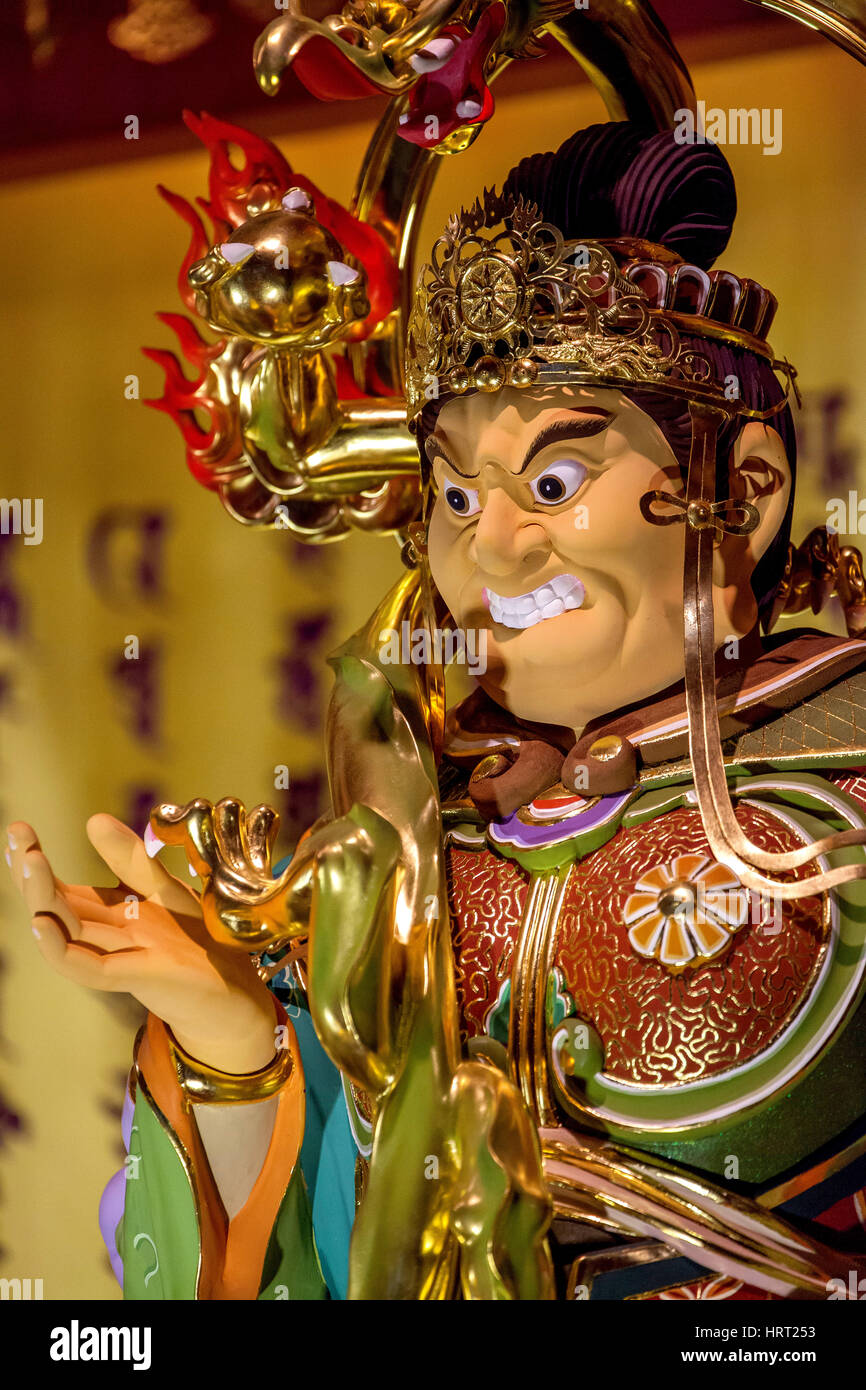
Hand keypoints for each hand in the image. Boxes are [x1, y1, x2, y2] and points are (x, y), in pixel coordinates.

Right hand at [5, 815, 276, 1073]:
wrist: (232, 994)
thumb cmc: (193, 942)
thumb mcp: (163, 889)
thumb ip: (129, 860)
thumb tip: (93, 818)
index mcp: (102, 915)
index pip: (56, 888)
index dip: (32, 862)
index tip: (18, 829)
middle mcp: (101, 937)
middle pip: (53, 906)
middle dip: (30, 874)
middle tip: (18, 836)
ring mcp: (116, 958)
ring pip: (65, 931)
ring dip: (43, 897)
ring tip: (30, 861)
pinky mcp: (138, 976)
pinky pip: (89, 967)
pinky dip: (62, 948)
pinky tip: (43, 922)